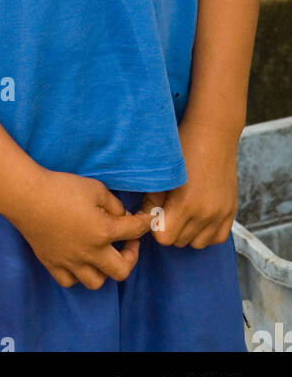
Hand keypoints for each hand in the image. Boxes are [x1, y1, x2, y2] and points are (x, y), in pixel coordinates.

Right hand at [6, 168, 152, 288]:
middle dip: (131, 257)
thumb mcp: (94, 188)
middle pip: (121, 270)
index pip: (134, 231)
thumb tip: (120, 215)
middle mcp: (90, 253)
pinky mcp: (52, 263)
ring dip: (104, 270)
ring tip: (102, 254)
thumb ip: (113, 204)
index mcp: (103, 232)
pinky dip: (77, 274)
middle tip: (127, 243)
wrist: (26, 196)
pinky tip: (77, 260)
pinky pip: (69, 281)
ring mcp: (70, 262)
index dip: (144, 224)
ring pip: (96, 282)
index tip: (147, 220)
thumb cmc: (61, 188)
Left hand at [141, 116, 238, 248]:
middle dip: (170, 228)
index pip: (164, 237)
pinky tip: (198, 215)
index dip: (155, 226)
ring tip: (183, 211)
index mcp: (187, 204)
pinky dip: (206, 232)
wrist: (213, 133)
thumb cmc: (183, 146)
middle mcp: (207, 214)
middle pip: (180, 242)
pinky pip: (217, 237)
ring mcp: (222, 214)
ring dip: (188, 232)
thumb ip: (151, 200)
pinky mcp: (231, 211)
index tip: (155, 210)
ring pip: (198, 243)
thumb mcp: (162, 173)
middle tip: (167, 207)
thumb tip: (145, 218)